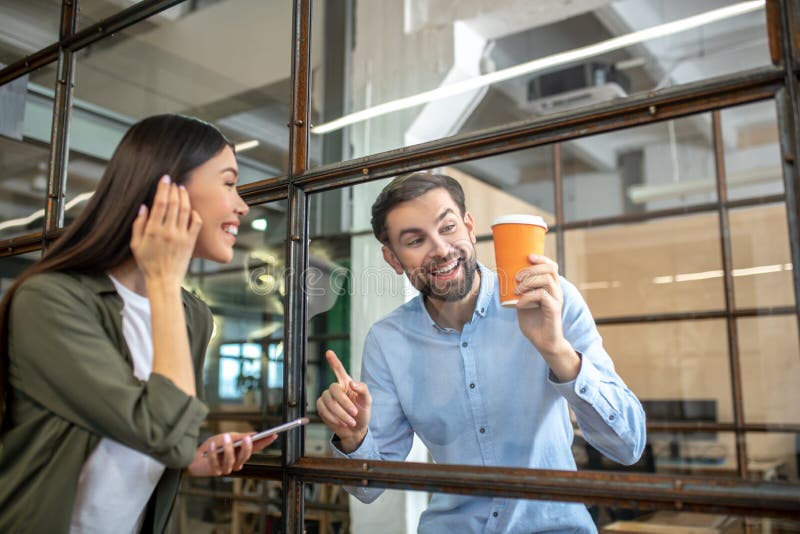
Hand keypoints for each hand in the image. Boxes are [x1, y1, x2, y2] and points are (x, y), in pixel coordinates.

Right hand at [130, 175, 202, 286]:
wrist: (164, 280)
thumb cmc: (148, 263)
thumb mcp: (136, 245)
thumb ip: (138, 225)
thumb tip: (143, 207)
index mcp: (153, 231)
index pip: (160, 204)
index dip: (163, 189)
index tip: (165, 179)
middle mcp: (168, 232)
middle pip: (173, 204)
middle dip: (174, 190)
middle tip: (173, 182)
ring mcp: (181, 236)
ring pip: (185, 211)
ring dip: (184, 197)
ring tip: (182, 189)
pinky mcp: (191, 242)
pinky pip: (196, 223)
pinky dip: (195, 213)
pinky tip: (192, 208)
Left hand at [186, 431, 277, 476]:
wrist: (193, 457)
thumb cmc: (212, 446)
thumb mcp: (225, 438)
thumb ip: (238, 437)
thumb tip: (253, 435)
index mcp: (240, 454)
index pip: (255, 448)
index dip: (265, 443)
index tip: (273, 435)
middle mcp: (235, 463)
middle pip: (245, 457)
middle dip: (247, 448)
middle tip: (247, 438)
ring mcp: (225, 469)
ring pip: (231, 461)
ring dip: (228, 448)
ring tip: (226, 437)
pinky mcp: (214, 472)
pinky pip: (215, 462)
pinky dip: (213, 453)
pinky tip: (212, 445)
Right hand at [315, 350, 370, 452]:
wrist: (355, 430)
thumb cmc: (362, 413)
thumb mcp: (367, 400)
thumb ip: (363, 389)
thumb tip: (351, 383)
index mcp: (346, 383)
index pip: (338, 369)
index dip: (333, 361)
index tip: (328, 352)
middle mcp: (336, 388)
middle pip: (334, 389)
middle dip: (344, 403)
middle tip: (354, 413)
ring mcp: (327, 398)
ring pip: (328, 401)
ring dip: (340, 413)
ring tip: (350, 421)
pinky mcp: (322, 407)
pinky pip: (323, 410)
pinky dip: (333, 417)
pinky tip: (341, 422)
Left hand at [515, 254, 579, 379]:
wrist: (543, 342)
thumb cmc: (533, 322)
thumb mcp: (522, 303)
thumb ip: (518, 292)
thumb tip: (503, 279)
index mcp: (550, 287)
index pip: (551, 266)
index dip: (541, 259)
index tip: (528, 256)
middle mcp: (556, 291)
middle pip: (550, 270)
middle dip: (531, 269)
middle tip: (517, 277)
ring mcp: (556, 300)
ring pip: (547, 280)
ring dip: (529, 282)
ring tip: (517, 290)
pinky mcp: (554, 310)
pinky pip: (542, 296)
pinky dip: (528, 298)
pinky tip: (519, 304)